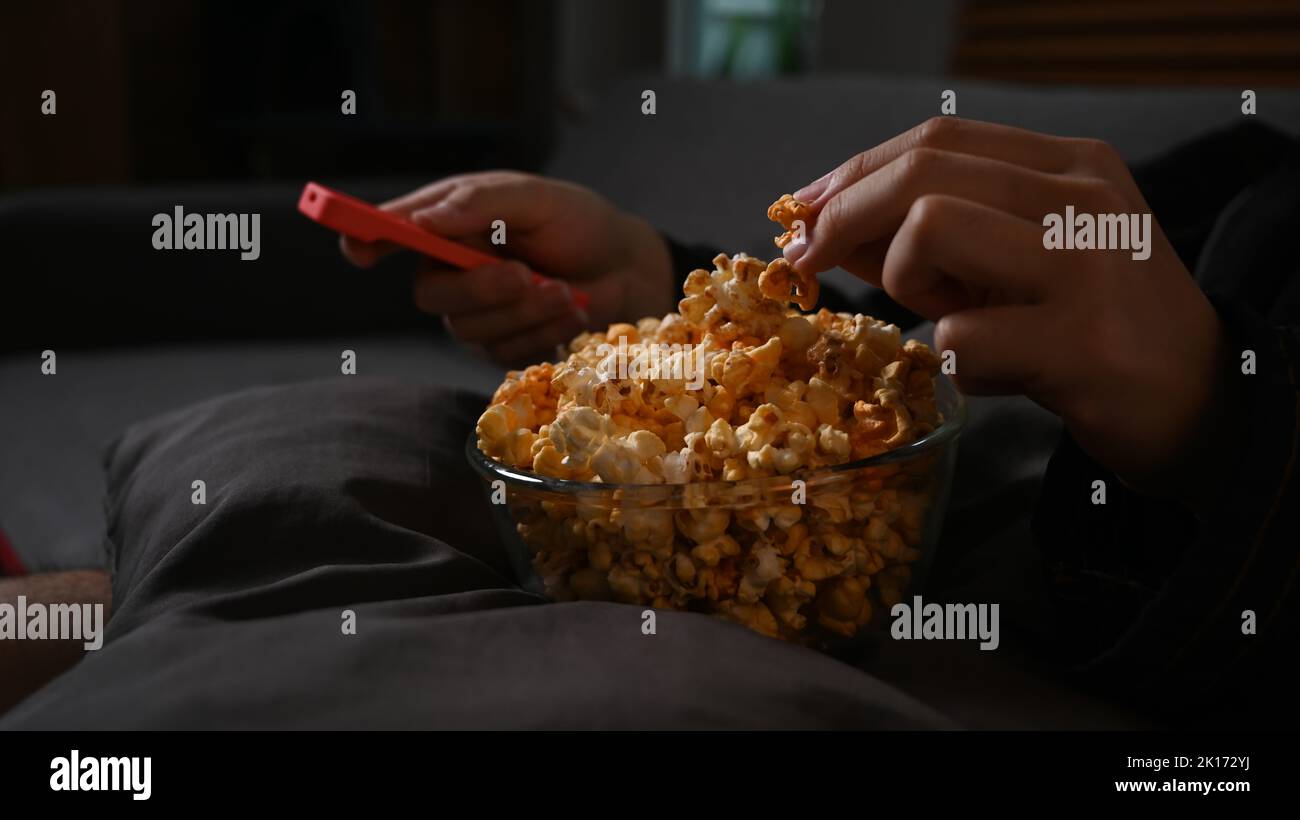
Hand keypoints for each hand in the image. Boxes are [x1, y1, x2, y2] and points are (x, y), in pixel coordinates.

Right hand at [341, 171, 673, 365]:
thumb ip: (483, 203)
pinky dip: (543, 331)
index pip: (391, 232)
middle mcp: (452, 269)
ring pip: (471, 330)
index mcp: (450, 222)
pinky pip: (505, 353)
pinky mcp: (503, 346)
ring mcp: (476, 313)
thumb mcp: (535, 198)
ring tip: (563, 288)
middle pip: (430, 296)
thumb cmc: (578, 223)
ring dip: (524, 311)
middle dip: (480, 289)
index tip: (358, 249)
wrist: (628, 267)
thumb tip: (427, 219)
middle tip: (525, 274)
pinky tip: (570, 310)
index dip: (365, 240)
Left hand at [785, 118, 1231, 502]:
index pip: (937, 141)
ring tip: (955, 321)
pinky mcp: (1080, 342)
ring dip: (910, 286)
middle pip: (921, 174)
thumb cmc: (1093, 328)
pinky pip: (957, 337)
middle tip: (811, 264)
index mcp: (1071, 166)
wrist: (1199, 404)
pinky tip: (1000, 375)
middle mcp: (1082, 199)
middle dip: (842, 219)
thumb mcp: (1024, 259)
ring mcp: (1085, 266)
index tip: (801, 213)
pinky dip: (955, 363)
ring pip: (929, 231)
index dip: (853, 173)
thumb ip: (941, 234)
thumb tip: (827, 227)